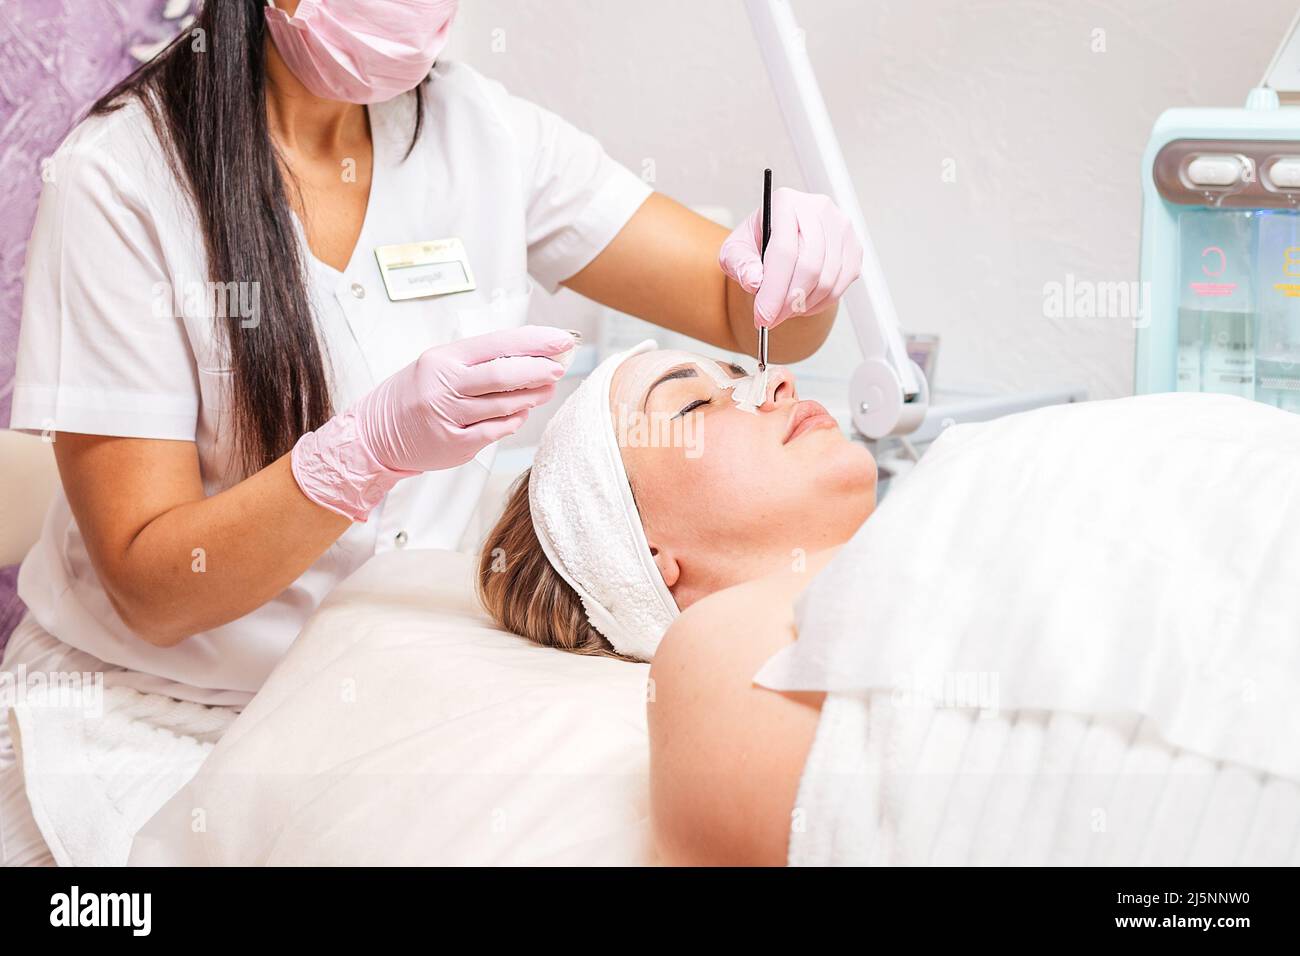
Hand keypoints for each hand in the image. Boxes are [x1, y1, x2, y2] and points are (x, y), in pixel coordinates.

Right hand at [292, 325, 573, 520]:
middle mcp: (444, 386)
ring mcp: (448, 417)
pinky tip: (522, 413)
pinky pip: (494, 431)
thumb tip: (530, 355)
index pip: (497, 344)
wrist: (375, 434)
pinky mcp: (453, 444)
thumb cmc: (414, 394)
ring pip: (503, 405)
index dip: (534, 341)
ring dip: (532, 396)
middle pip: (502, 375)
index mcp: (443, 359)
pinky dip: (514, 420)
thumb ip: (479, 361)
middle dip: (538, 370)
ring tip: (547, 389)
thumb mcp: (438, 365)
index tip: (561, 340)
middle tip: (559, 368)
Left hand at [718, 187, 863, 329]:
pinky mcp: (853, 246)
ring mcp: (840, 226)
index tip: (763, 317)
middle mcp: (817, 208)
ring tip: (785, 310)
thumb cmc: (756, 244)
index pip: (783, 251)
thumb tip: (755, 281)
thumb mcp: (735, 252)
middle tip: (773, 320)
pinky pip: (841, 284)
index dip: (774, 290)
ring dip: (804, 304)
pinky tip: (803, 303)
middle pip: (810, 266)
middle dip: (789, 302)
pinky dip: (821, 302)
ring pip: (828, 279)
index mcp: (785, 203)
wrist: (779, 241)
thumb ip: (739, 265)